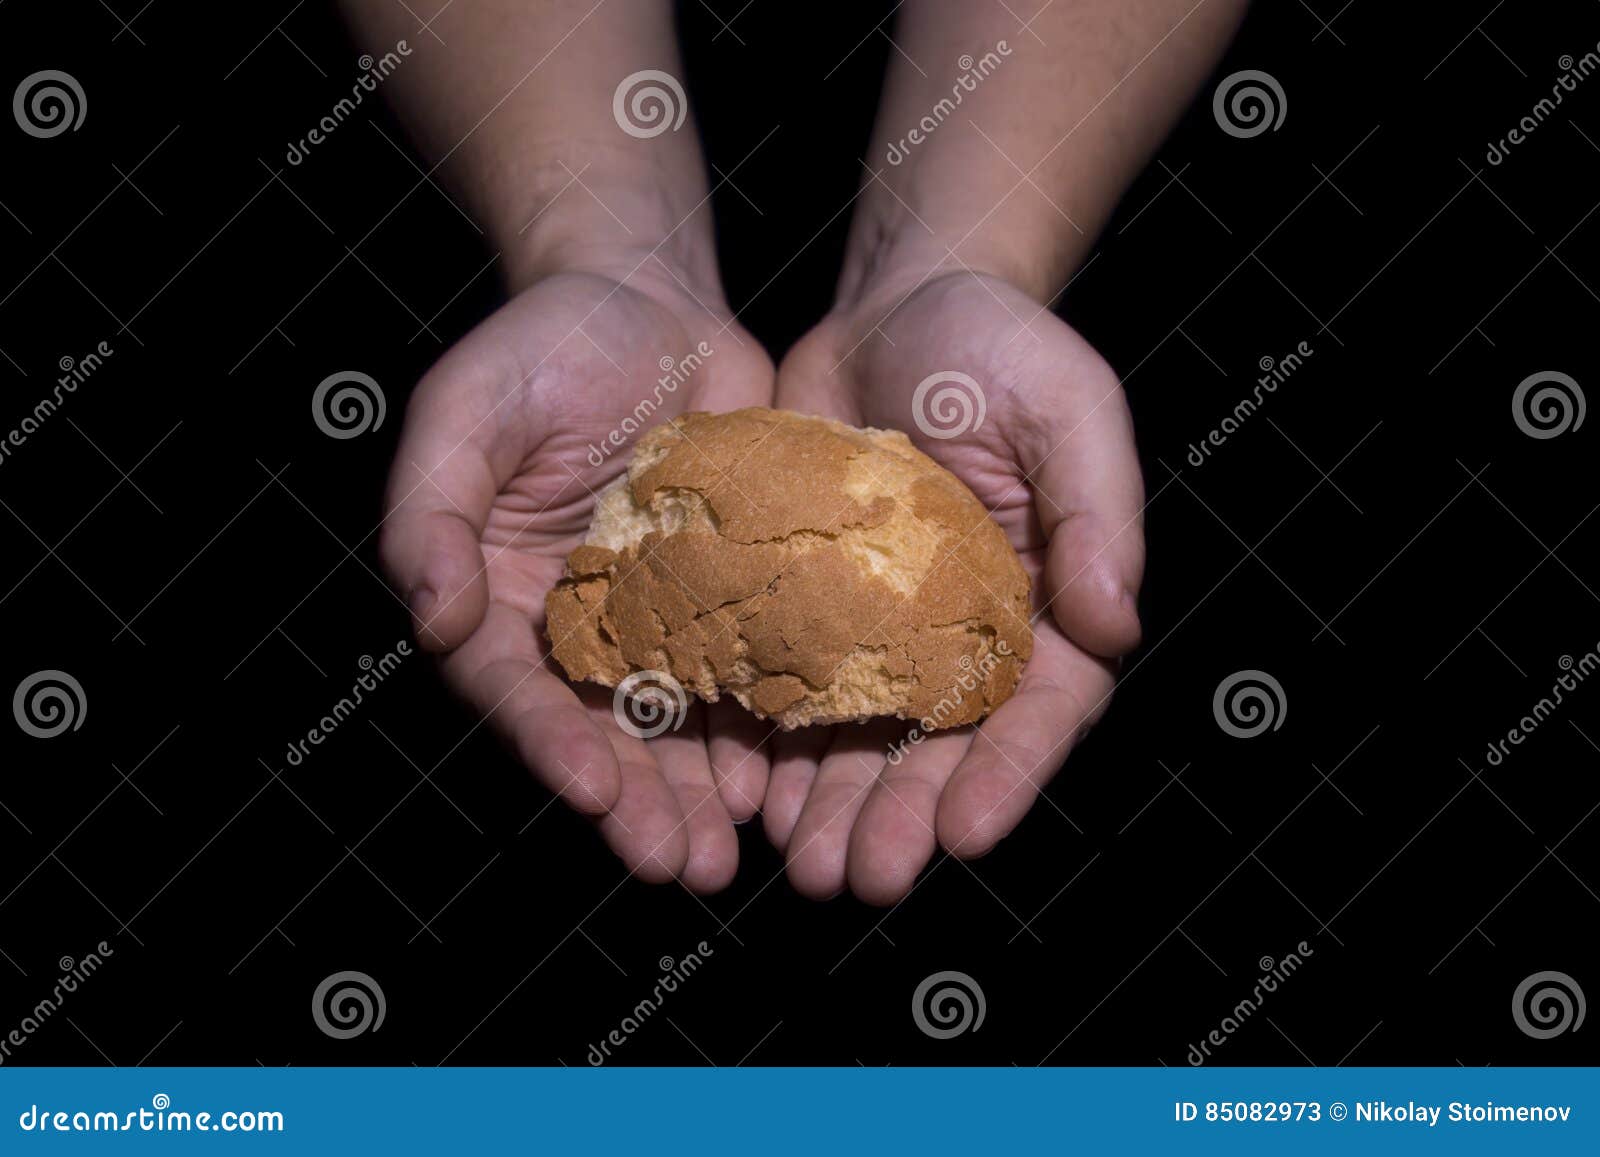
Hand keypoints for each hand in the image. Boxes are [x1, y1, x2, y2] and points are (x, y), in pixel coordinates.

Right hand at [379, 257, 774, 891]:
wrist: (648, 304)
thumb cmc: (541, 348)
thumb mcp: (465, 412)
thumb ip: (432, 512)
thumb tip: (432, 618)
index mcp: (502, 598)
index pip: (519, 692)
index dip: (552, 745)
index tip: (593, 793)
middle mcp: (580, 627)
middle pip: (604, 732)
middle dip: (640, 802)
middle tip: (680, 865)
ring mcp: (661, 618)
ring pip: (680, 724)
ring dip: (702, 793)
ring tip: (732, 852)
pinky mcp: (732, 596)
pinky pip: (749, 671)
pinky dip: (765, 728)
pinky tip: (787, 777)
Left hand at [769, 269, 1145, 903]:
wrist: (895, 306)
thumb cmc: (999, 346)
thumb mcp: (1067, 407)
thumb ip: (1097, 513)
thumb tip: (1115, 623)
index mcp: (1045, 604)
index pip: (1038, 711)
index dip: (1007, 775)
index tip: (966, 833)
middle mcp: (964, 634)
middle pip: (940, 748)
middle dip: (901, 814)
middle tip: (862, 877)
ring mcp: (882, 628)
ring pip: (860, 738)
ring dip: (832, 804)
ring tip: (800, 863)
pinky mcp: (809, 604)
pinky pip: (789, 688)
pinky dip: (770, 746)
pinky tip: (747, 793)